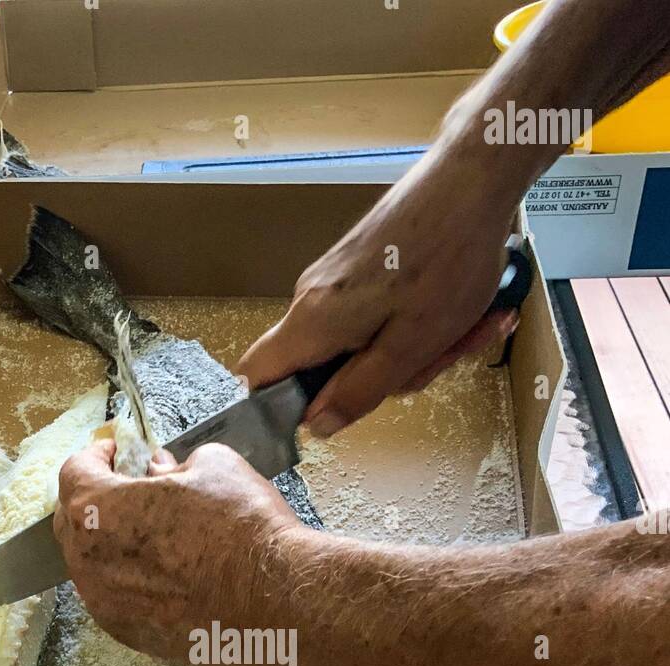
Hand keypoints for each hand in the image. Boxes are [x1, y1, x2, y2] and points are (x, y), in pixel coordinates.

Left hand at [54, 438, 302, 661]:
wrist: (275, 602)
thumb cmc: (242, 528)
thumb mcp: (214, 468)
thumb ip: (174, 467)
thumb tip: (161, 471)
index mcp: (97, 511)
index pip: (75, 473)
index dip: (94, 456)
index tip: (113, 451)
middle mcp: (89, 563)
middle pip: (73, 522)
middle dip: (95, 499)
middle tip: (124, 487)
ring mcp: (106, 605)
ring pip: (91, 566)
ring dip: (110, 544)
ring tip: (146, 533)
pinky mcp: (131, 635)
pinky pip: (115, 599)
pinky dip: (128, 581)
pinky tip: (161, 573)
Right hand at [238, 145, 518, 435]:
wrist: (472, 177)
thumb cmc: (447, 259)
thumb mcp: (410, 347)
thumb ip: (359, 391)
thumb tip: (318, 424)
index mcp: (313, 322)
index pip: (257, 377)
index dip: (280, 408)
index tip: (329, 414)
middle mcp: (313, 298)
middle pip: (322, 368)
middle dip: (379, 379)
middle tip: (430, 362)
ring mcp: (337, 281)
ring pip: (360, 344)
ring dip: (413, 350)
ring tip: (463, 329)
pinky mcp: (361, 267)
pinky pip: (381, 317)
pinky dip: (420, 323)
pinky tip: (463, 312)